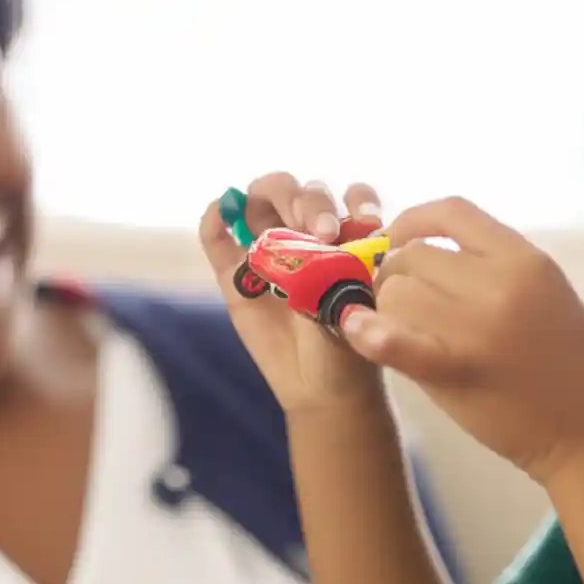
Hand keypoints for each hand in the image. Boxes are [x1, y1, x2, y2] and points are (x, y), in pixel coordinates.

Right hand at [200, 173, 387, 416]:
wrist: (323, 391)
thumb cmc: (351, 348)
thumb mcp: (358, 307)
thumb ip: (340, 270)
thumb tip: (319, 240)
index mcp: (348, 237)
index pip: (352, 197)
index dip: (358, 199)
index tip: (367, 223)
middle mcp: (306, 235)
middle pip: (301, 193)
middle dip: (310, 202)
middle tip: (322, 233)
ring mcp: (267, 251)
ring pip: (257, 201)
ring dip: (264, 198)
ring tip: (277, 230)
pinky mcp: (234, 274)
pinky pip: (216, 235)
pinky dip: (216, 217)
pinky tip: (223, 217)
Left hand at [339, 197, 583, 481]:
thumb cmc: (569, 365)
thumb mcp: (545, 292)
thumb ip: (493, 265)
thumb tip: (423, 248)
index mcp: (525, 258)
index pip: (449, 212)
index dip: (411, 222)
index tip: (399, 243)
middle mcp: (501, 282)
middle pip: (412, 256)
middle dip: (396, 278)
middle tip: (405, 307)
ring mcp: (479, 326)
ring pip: (395, 294)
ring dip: (388, 312)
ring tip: (406, 334)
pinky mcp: (458, 371)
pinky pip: (397, 339)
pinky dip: (369, 334)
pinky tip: (353, 330)